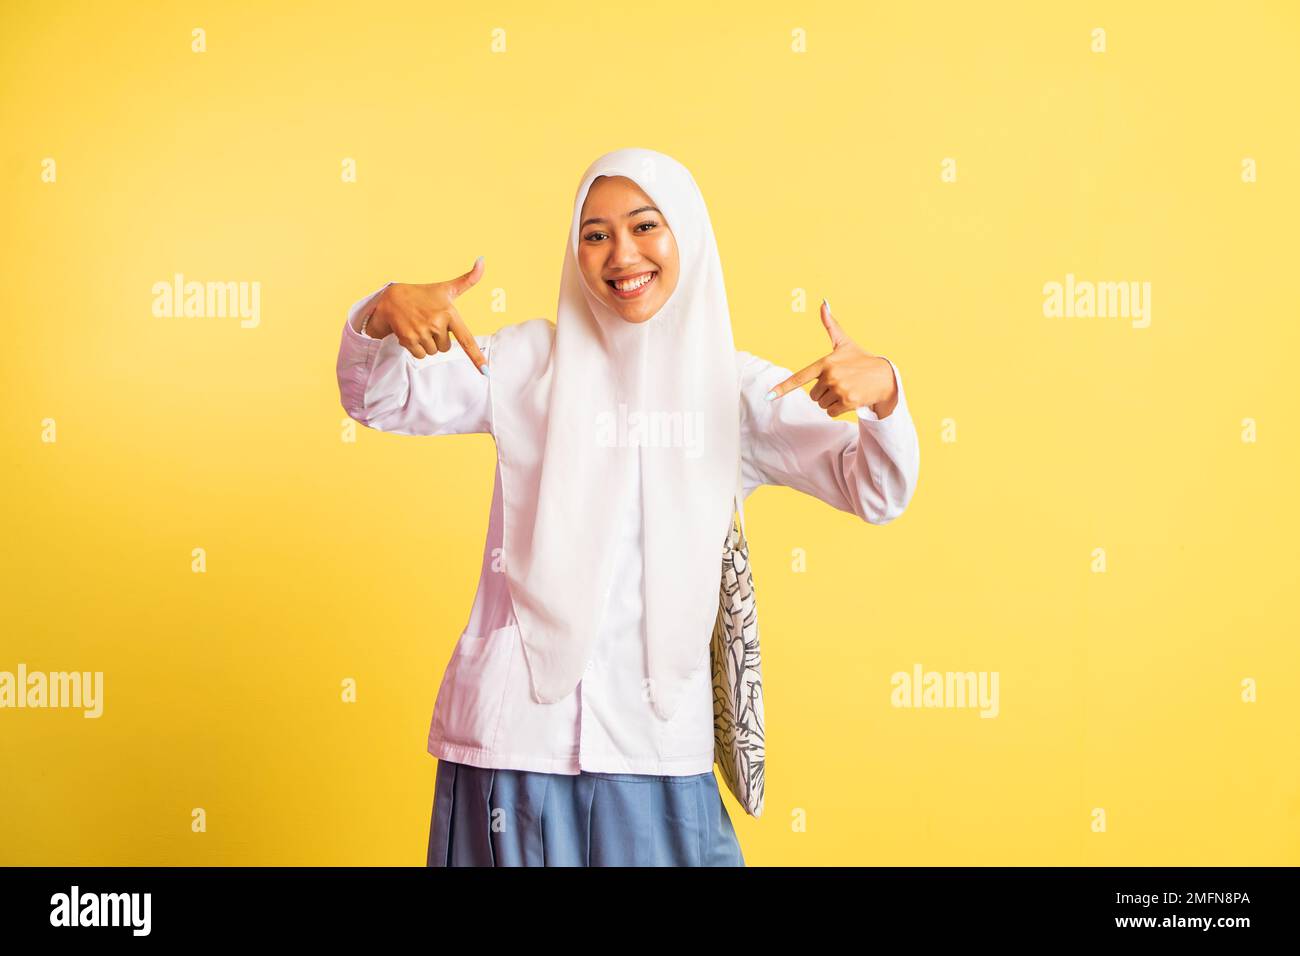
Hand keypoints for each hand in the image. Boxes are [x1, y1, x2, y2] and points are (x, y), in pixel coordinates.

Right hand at [362, 256, 488, 372]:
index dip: (476, 357)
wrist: (392, 298)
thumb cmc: (424, 295)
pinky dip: (416, 348)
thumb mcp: (446, 288)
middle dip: (439, 340)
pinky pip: (420, 355)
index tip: (485, 372)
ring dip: (427, 344)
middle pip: (446, 348)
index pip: (466, 339)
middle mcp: (436, 323)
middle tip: (429, 323)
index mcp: (449, 312)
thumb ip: (468, 279)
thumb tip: (482, 260)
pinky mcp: (408, 339)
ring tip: (419, 327)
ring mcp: (422, 331)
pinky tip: (411, 333)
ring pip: (433, 352)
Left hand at [765, 300, 897, 417]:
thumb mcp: (844, 343)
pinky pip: (831, 412)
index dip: (783, 387)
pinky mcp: (848, 401)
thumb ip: (830, 325)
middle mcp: (831, 375)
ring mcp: (839, 389)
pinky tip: (850, 398)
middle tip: (840, 383)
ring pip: (821, 404)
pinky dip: (838, 409)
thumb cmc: (861, 360)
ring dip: (832, 401)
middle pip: (813, 395)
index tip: (769, 396)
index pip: (800, 377)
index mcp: (826, 362)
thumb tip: (823, 303)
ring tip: (846, 389)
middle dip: (824, 392)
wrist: (885, 377)